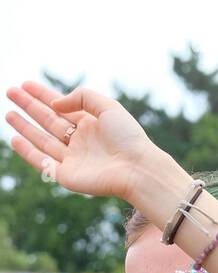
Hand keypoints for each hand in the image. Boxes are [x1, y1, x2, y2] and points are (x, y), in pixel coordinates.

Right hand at [6, 82, 161, 203]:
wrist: (138, 169)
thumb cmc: (128, 138)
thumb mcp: (108, 107)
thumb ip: (82, 97)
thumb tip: (56, 105)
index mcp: (91, 125)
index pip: (62, 108)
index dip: (43, 95)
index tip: (26, 84)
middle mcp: (81, 142)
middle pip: (49, 121)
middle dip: (30, 107)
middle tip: (10, 92)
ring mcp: (73, 159)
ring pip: (43, 140)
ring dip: (25, 127)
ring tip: (9, 114)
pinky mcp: (67, 176)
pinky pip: (42, 162)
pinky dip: (28, 152)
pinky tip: (15, 139)